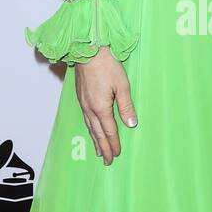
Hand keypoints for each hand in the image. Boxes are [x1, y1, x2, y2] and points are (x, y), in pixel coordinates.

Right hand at [74, 47, 136, 165]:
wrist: (88, 50)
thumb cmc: (107, 65)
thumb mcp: (122, 85)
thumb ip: (126, 106)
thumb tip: (131, 124)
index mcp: (101, 107)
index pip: (109, 130)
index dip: (114, 143)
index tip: (117, 155)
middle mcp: (90, 108)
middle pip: (98, 133)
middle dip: (104, 148)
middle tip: (108, 161)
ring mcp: (83, 103)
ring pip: (90, 127)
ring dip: (96, 140)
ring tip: (99, 151)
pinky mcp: (81, 97)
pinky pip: (85, 119)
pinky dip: (89, 129)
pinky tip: (91, 130)